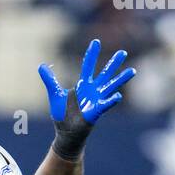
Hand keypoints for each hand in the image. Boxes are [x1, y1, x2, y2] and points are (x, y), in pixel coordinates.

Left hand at [38, 39, 135, 158]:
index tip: (96, 42)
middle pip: (105, 74)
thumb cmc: (62, 115)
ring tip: (132, 71)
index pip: (88, 66)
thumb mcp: (55, 95)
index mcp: (83, 85)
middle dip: (113, 63)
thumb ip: (50, 80)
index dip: (91, 54)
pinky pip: (106, 104)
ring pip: (111, 87)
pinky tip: (118, 96)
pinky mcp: (96, 112)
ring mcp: (97, 101)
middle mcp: (93, 91)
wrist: (65, 133)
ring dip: (121, 79)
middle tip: (122, 52)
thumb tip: (41, 66)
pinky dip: (111, 100)